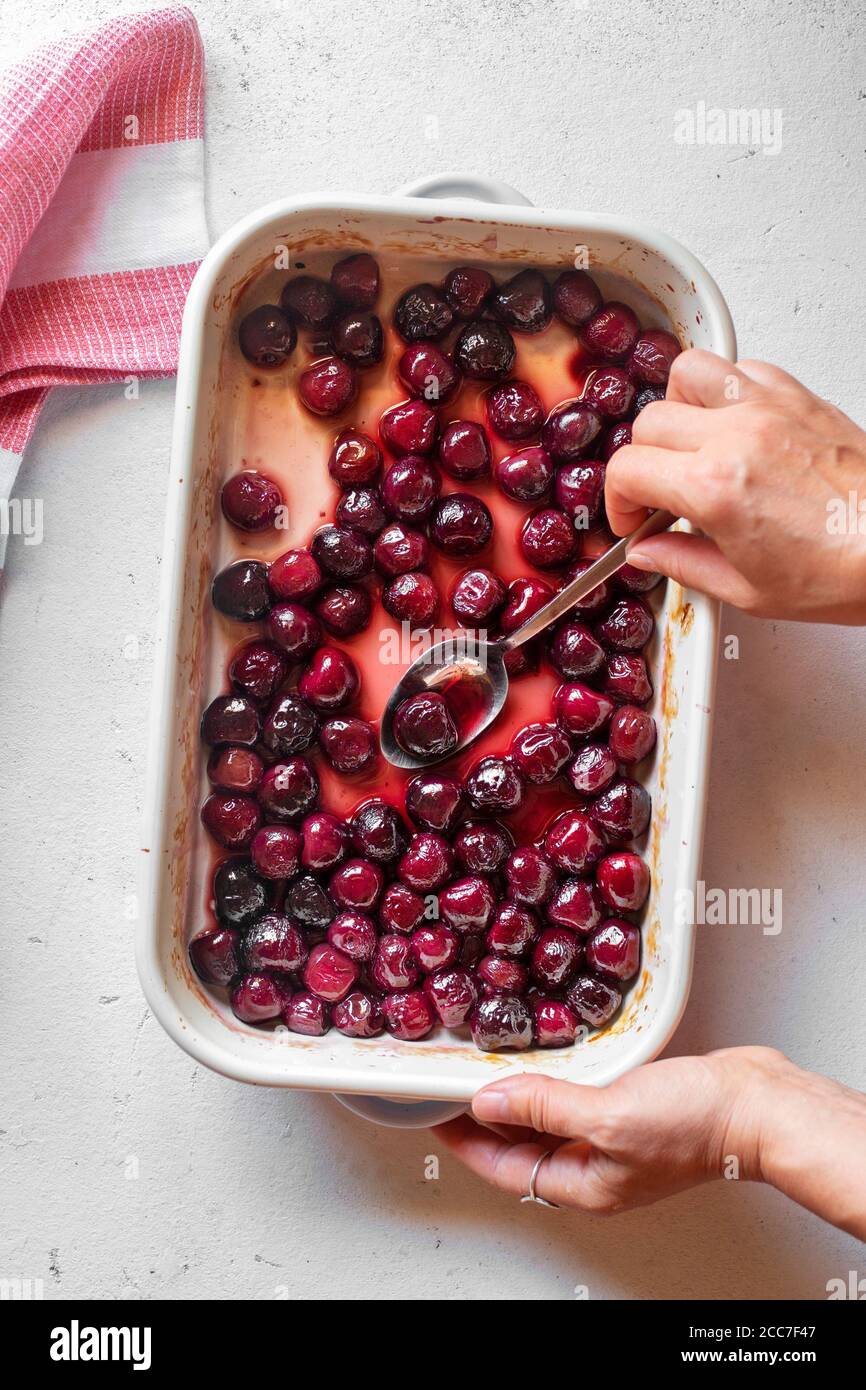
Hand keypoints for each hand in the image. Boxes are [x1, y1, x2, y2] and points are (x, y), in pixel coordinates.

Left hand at [437, 1047, 865, 1236]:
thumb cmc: (695, 1122)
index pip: (503, 1166)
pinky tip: (541, 1053)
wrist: (756, 1100)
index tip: (431, 1109)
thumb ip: (543, 1106)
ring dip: (517, 1091)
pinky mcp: (630, 1103)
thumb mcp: (606, 1115)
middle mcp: (594, 1165)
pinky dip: (552, 1075)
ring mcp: (613, 1135)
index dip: (464, 1138)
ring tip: (485, 1061)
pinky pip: (575, 1092)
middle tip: (451, 1079)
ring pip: (547, 1115)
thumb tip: (487, 1102)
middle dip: (484, 1113)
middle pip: (521, 1143)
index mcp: (584, 1183)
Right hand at [605, 351, 865, 622]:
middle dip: (641, 463)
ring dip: (676, 408)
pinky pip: (742, 369)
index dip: (618, 501)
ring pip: (688, 373)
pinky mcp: (799, 398)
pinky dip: (726, 391)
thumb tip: (648, 552)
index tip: (634, 521)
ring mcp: (770, 408)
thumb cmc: (842, 569)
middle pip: (650, 421)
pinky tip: (732, 427)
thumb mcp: (747, 589)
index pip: (628, 469)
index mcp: (715, 486)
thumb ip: (683, 564)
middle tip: (658, 497)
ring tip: (688, 446)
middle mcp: (739, 435)